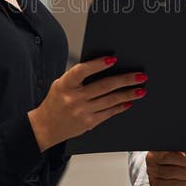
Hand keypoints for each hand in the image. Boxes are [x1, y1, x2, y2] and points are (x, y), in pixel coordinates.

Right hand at [29, 57, 146, 150]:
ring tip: (140, 89)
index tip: (113, 59)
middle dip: (124, 80)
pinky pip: (109, 113)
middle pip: (103, 86)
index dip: (98, 64)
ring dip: (128, 94)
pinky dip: (120, 107)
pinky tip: (129, 102)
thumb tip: (104, 66)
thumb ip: (78, 77)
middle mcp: (74, 98)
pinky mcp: (89, 123)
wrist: (45, 127)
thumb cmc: (55, 102)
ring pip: (110, 100)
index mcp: (65, 85)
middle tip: (140, 76)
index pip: (82, 71)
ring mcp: (82, 112)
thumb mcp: (60, 84)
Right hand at [146, 150, 185, 185]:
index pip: (167, 146)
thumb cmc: (179, 163)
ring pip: (170, 172)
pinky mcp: (156, 185)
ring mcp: (152, 173)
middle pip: (168, 158)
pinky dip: (185, 183)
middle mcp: (151, 160)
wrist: (174, 180)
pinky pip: (171, 185)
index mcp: (157, 148)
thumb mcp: (184, 154)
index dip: (181, 148)